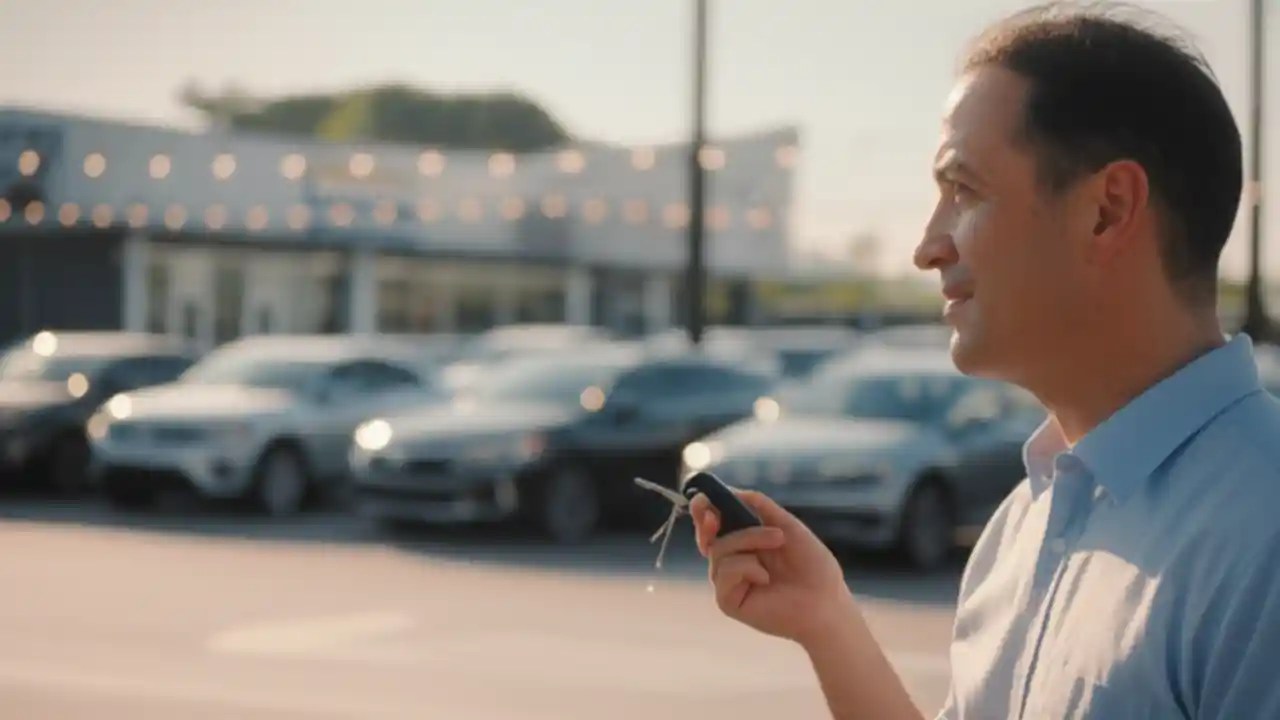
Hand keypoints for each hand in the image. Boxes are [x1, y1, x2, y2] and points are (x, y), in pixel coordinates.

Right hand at [690, 489, 854, 647]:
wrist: (826, 601)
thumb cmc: (813, 566)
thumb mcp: (788, 526)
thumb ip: (761, 507)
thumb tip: (734, 490)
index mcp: (746, 543)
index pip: (714, 524)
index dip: (703, 510)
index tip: (704, 500)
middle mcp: (733, 562)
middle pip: (707, 535)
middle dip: (708, 522)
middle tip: (713, 516)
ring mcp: (729, 583)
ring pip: (719, 550)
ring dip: (749, 539)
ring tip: (778, 542)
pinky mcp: (728, 602)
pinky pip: (724, 573)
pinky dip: (746, 567)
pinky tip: (766, 578)